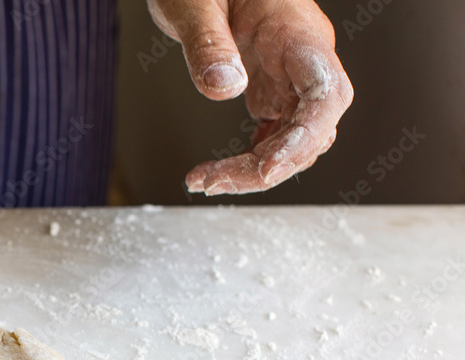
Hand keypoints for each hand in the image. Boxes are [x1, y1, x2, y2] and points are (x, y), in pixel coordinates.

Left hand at [147, 0, 352, 194]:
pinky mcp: (273, 86)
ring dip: (256, 169)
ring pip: (296, 138)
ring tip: (206, 179)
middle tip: (212, 182)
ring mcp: (291, 75)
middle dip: (267, 166)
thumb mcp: (193, 4)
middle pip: (311, 129)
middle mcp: (304, 59)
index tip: (268, 167)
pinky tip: (223, 168)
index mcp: (296, 34)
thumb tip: (225, 88)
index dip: (304, 137)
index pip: (326, 93)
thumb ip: (208, 43)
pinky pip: (279, 132)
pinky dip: (253, 157)